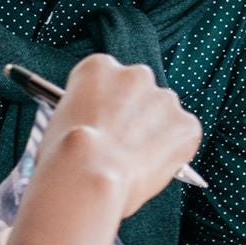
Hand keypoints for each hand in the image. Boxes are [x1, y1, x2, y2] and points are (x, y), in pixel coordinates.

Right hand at [30, 54, 202, 218]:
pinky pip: (183, 135)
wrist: (87, 176)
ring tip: (135, 161)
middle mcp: (134, 74)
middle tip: (121, 144)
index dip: (106, 107)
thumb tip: (95, 132)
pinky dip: (174, 151)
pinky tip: (152, 166)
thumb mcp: (60, 122)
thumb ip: (85, 115)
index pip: (107, 80)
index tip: (104, 124)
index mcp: (99, 68)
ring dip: (155, 132)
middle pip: (139, 92)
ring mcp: (163, 98)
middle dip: (134, 116)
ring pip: (163, 114)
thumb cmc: (65, 156)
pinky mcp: (185, 124)